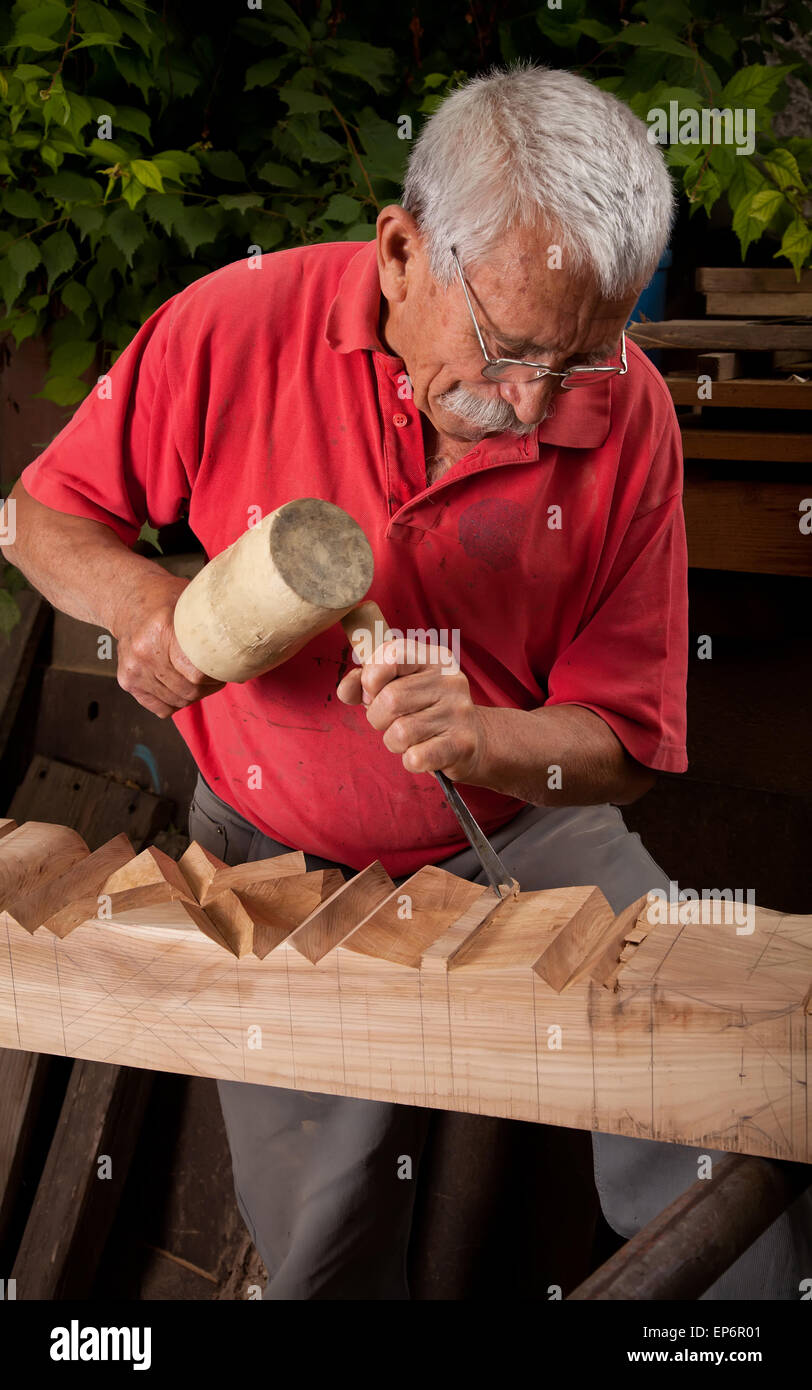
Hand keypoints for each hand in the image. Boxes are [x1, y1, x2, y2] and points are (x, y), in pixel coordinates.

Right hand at [114, 576, 225, 718]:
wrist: (128, 601)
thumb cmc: (166, 599)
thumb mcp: (192, 599)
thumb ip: (215, 619)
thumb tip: (249, 643)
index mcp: (160, 630)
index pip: (196, 673)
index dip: (216, 676)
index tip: (226, 668)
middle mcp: (143, 653)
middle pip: (189, 690)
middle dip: (210, 687)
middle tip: (217, 674)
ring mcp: (133, 670)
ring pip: (178, 701)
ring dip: (195, 695)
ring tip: (200, 678)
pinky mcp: (128, 682)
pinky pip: (162, 708)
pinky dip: (176, 702)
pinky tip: (181, 684)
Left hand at [336, 635, 485, 780]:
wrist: (474, 741)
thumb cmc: (426, 711)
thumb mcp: (399, 686)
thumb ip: (365, 682)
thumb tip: (345, 690)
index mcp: (434, 659)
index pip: (392, 653)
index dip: (371, 677)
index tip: (374, 692)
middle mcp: (450, 681)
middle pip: (390, 699)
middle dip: (378, 717)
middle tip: (391, 721)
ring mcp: (459, 712)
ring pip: (400, 732)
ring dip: (393, 741)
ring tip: (409, 738)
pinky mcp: (462, 745)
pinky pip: (415, 757)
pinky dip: (410, 760)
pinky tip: (422, 752)